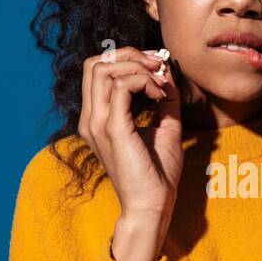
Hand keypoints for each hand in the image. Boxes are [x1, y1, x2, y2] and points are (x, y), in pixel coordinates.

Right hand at [78, 45, 182, 221]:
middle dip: (130, 55)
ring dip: (137, 66)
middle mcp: (92, 118)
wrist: (152, 205)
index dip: (126, 59)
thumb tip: (169, 72)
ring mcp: (98, 123)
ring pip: (104, 68)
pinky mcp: (113, 129)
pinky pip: (122, 85)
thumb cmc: (156, 173)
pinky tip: (159, 96)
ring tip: (159, 84)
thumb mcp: (164, 127)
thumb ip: (164, 99)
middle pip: (96, 63)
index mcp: (97, 118)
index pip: (97, 70)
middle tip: (158, 67)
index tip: (156, 67)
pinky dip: (144, 81)